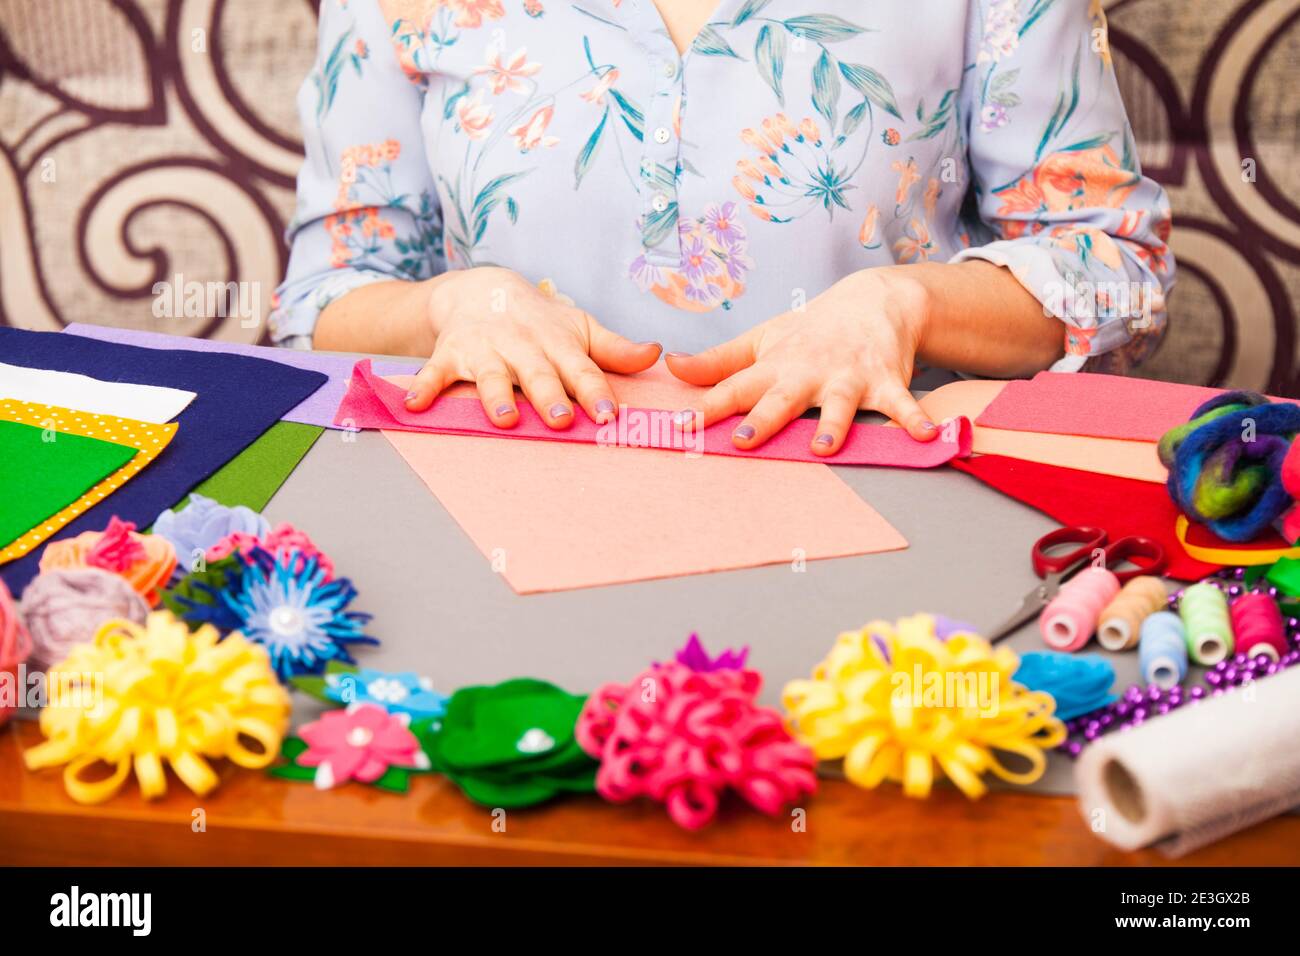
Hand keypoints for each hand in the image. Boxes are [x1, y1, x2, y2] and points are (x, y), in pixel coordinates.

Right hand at [403, 267, 661, 426]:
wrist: (480, 289)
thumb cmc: (540, 320)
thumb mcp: (579, 328)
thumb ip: (614, 349)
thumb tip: (656, 355)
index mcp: (556, 342)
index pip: (580, 368)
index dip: (595, 392)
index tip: (610, 416)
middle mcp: (521, 344)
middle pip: (537, 373)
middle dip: (548, 396)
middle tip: (561, 420)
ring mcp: (483, 349)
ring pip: (490, 374)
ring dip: (495, 395)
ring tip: (503, 419)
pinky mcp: (448, 354)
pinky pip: (433, 372)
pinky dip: (423, 386)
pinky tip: (415, 405)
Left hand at [666, 267, 937, 454]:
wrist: (874, 301)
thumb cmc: (810, 332)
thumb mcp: (762, 342)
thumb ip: (718, 362)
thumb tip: (672, 367)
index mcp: (775, 367)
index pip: (734, 388)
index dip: (707, 406)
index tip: (680, 426)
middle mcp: (808, 373)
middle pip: (781, 399)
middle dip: (762, 420)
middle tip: (742, 441)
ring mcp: (848, 378)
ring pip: (839, 405)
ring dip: (833, 426)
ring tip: (824, 448)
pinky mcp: (886, 381)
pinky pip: (901, 404)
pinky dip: (913, 418)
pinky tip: (926, 436)